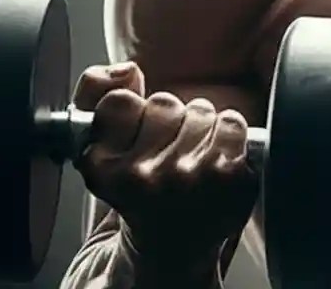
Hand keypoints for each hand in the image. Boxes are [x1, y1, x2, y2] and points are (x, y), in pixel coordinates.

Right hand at [72, 62, 257, 266]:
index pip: (118, 101)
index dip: (131, 119)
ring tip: (193, 168)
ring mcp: (187, 176)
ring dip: (201, 132)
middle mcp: (141, 175)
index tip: (136, 146)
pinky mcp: (227, 176)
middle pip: (164, 103)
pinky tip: (217, 168)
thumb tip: (123, 69)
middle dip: (168, 124)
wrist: (172, 260)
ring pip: (200, 110)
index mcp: (102, 168)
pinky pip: (233, 122)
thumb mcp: (102, 157)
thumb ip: (97, 102)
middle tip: (168, 163)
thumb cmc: (139, 208)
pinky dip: (231, 140)